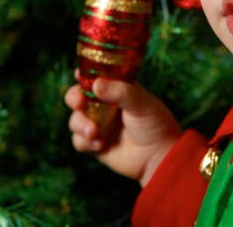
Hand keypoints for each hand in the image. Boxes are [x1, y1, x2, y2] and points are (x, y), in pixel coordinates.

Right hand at [65, 72, 181, 185]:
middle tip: (78, 103)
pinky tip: (100, 145)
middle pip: (77, 96)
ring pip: (75, 120)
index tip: (78, 75)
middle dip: (74, 98)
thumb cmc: (155, 125)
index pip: (95, 77)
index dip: (83, 75)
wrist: (159, 157)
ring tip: (94, 131)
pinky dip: (85, 142)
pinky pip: (78, 141)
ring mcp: (98, 124)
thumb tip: (96, 85)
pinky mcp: (95, 144)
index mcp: (116, 89)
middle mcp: (104, 105)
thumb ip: (120, 92)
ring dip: (79, 124)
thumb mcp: (141, 103)